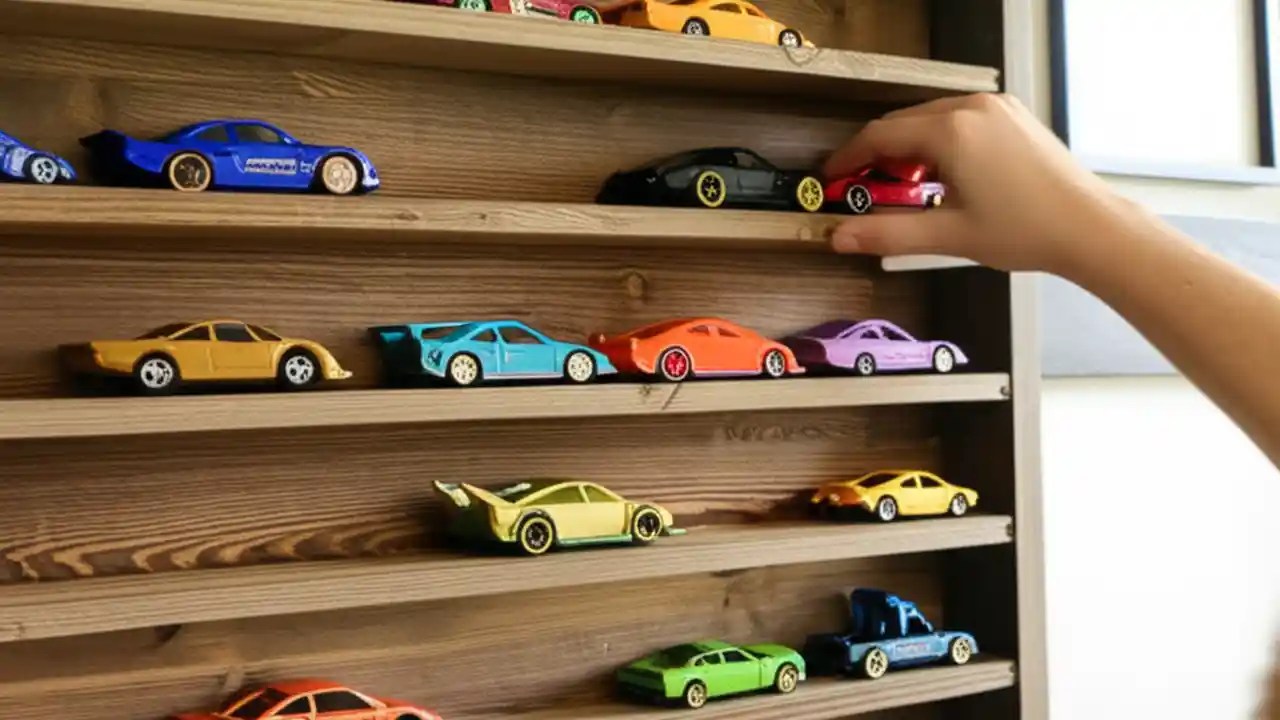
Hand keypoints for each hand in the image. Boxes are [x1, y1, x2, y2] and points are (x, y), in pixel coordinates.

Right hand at [825, 93, 1130, 273]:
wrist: (1089, 227)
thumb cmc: (1025, 231)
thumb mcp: (949, 235)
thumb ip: (888, 233)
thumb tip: (839, 238)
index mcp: (952, 131)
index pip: (880, 136)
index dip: (848, 158)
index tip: (830, 178)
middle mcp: (972, 108)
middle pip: (902, 123)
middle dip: (875, 153)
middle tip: (857, 185)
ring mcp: (996, 107)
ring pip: (930, 119)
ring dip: (906, 147)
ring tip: (898, 185)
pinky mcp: (1012, 115)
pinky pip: (959, 118)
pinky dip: (937, 140)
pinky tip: (938, 174)